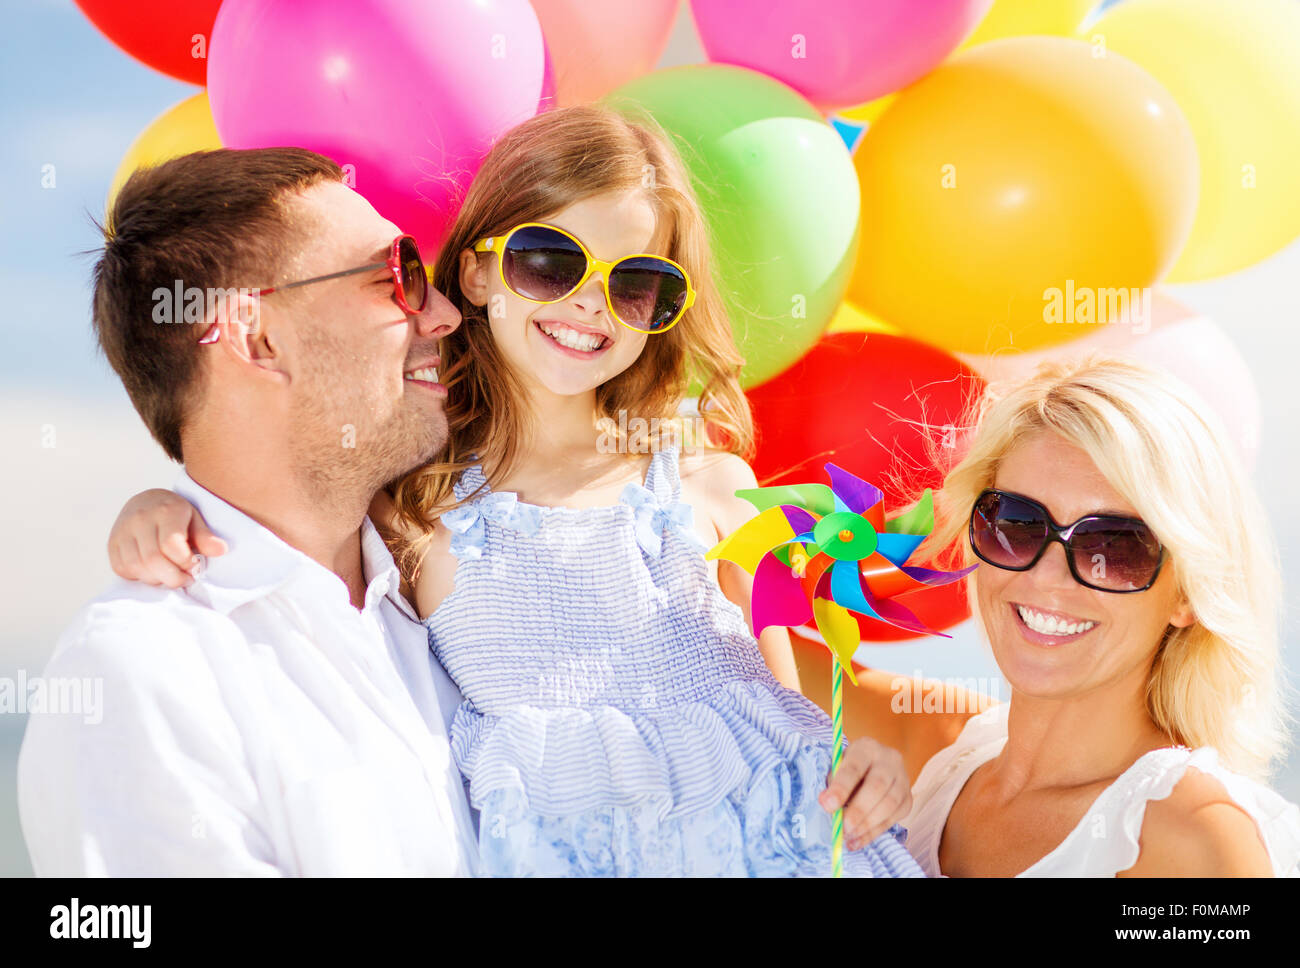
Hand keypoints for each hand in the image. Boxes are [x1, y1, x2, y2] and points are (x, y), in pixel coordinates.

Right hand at [107, 489, 226, 587]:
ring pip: (135, 566)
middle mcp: (140, 519)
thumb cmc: (176, 514)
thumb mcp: (195, 519)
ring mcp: (122, 531)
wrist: (147, 501)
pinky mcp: (111, 543)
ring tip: (169, 574)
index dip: (185, 563)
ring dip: (155, 579)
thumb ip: (206, 537)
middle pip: (152, 559)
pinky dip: (139, 576)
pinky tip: (152, 571)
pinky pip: (122, 568)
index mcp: (165, 511)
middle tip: (184, 579)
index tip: (194, 566)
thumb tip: (220, 550)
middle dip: (172, 577)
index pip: (171, 545)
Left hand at [819, 736, 912, 850]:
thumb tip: (827, 804)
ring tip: (849, 837)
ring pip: (890, 803)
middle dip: (859, 810)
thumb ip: (832, 784)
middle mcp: (889, 759)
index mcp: (866, 748)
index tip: (827, 806)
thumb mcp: (838, 769)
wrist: (874, 767)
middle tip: (843, 828)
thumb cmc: (850, 770)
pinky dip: (874, 832)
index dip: (841, 787)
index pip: (854, 767)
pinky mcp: (908, 798)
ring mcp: (903, 778)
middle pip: (877, 786)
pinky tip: (858, 841)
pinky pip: (894, 818)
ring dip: (868, 824)